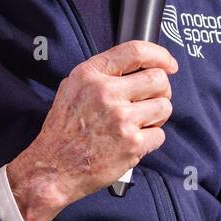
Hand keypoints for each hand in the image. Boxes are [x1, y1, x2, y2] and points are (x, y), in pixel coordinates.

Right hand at [6, 40, 178, 220]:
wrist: (52, 169)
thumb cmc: (62, 131)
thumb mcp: (71, 89)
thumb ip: (100, 74)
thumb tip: (135, 67)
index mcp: (90, 75)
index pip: (136, 51)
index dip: (159, 55)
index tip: (169, 64)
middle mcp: (106, 93)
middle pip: (158, 79)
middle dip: (160, 90)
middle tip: (150, 101)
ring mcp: (121, 119)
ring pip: (164, 106)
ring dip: (156, 116)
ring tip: (139, 124)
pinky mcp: (131, 144)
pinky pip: (160, 134)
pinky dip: (150, 139)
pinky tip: (133, 142)